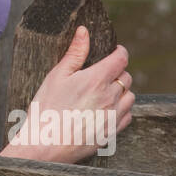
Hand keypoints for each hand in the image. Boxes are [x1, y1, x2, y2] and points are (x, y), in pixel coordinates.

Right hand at [4, 26, 133, 163]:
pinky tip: (105, 110)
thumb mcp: (57, 76)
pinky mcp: (113, 132)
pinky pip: (128, 115)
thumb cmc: (46, 108)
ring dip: (121, 92)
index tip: (114, 52)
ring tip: (103, 93)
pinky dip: (121, 110)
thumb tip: (84, 31)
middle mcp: (111, 96)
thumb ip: (75, 53)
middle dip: (117, 72)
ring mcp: (114, 116)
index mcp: (97, 79)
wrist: (45, 144)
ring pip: (130, 97)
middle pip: (127, 77)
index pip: (121, 59)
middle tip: (101, 75)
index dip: (119, 52)